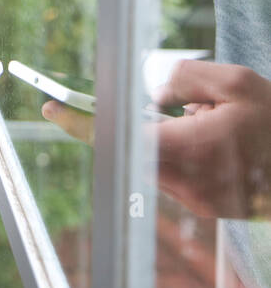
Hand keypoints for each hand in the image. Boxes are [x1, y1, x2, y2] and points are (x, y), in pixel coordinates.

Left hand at [42, 61, 270, 219]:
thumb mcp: (237, 83)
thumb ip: (183, 80)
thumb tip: (149, 89)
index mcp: (190, 152)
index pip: (118, 139)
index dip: (80, 124)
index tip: (50, 108)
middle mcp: (188, 185)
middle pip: (137, 149)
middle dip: (141, 119)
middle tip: (172, 101)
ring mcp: (199, 201)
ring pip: (158, 159)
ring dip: (170, 133)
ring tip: (215, 116)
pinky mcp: (211, 207)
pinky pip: (180, 172)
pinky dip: (187, 148)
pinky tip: (222, 134)